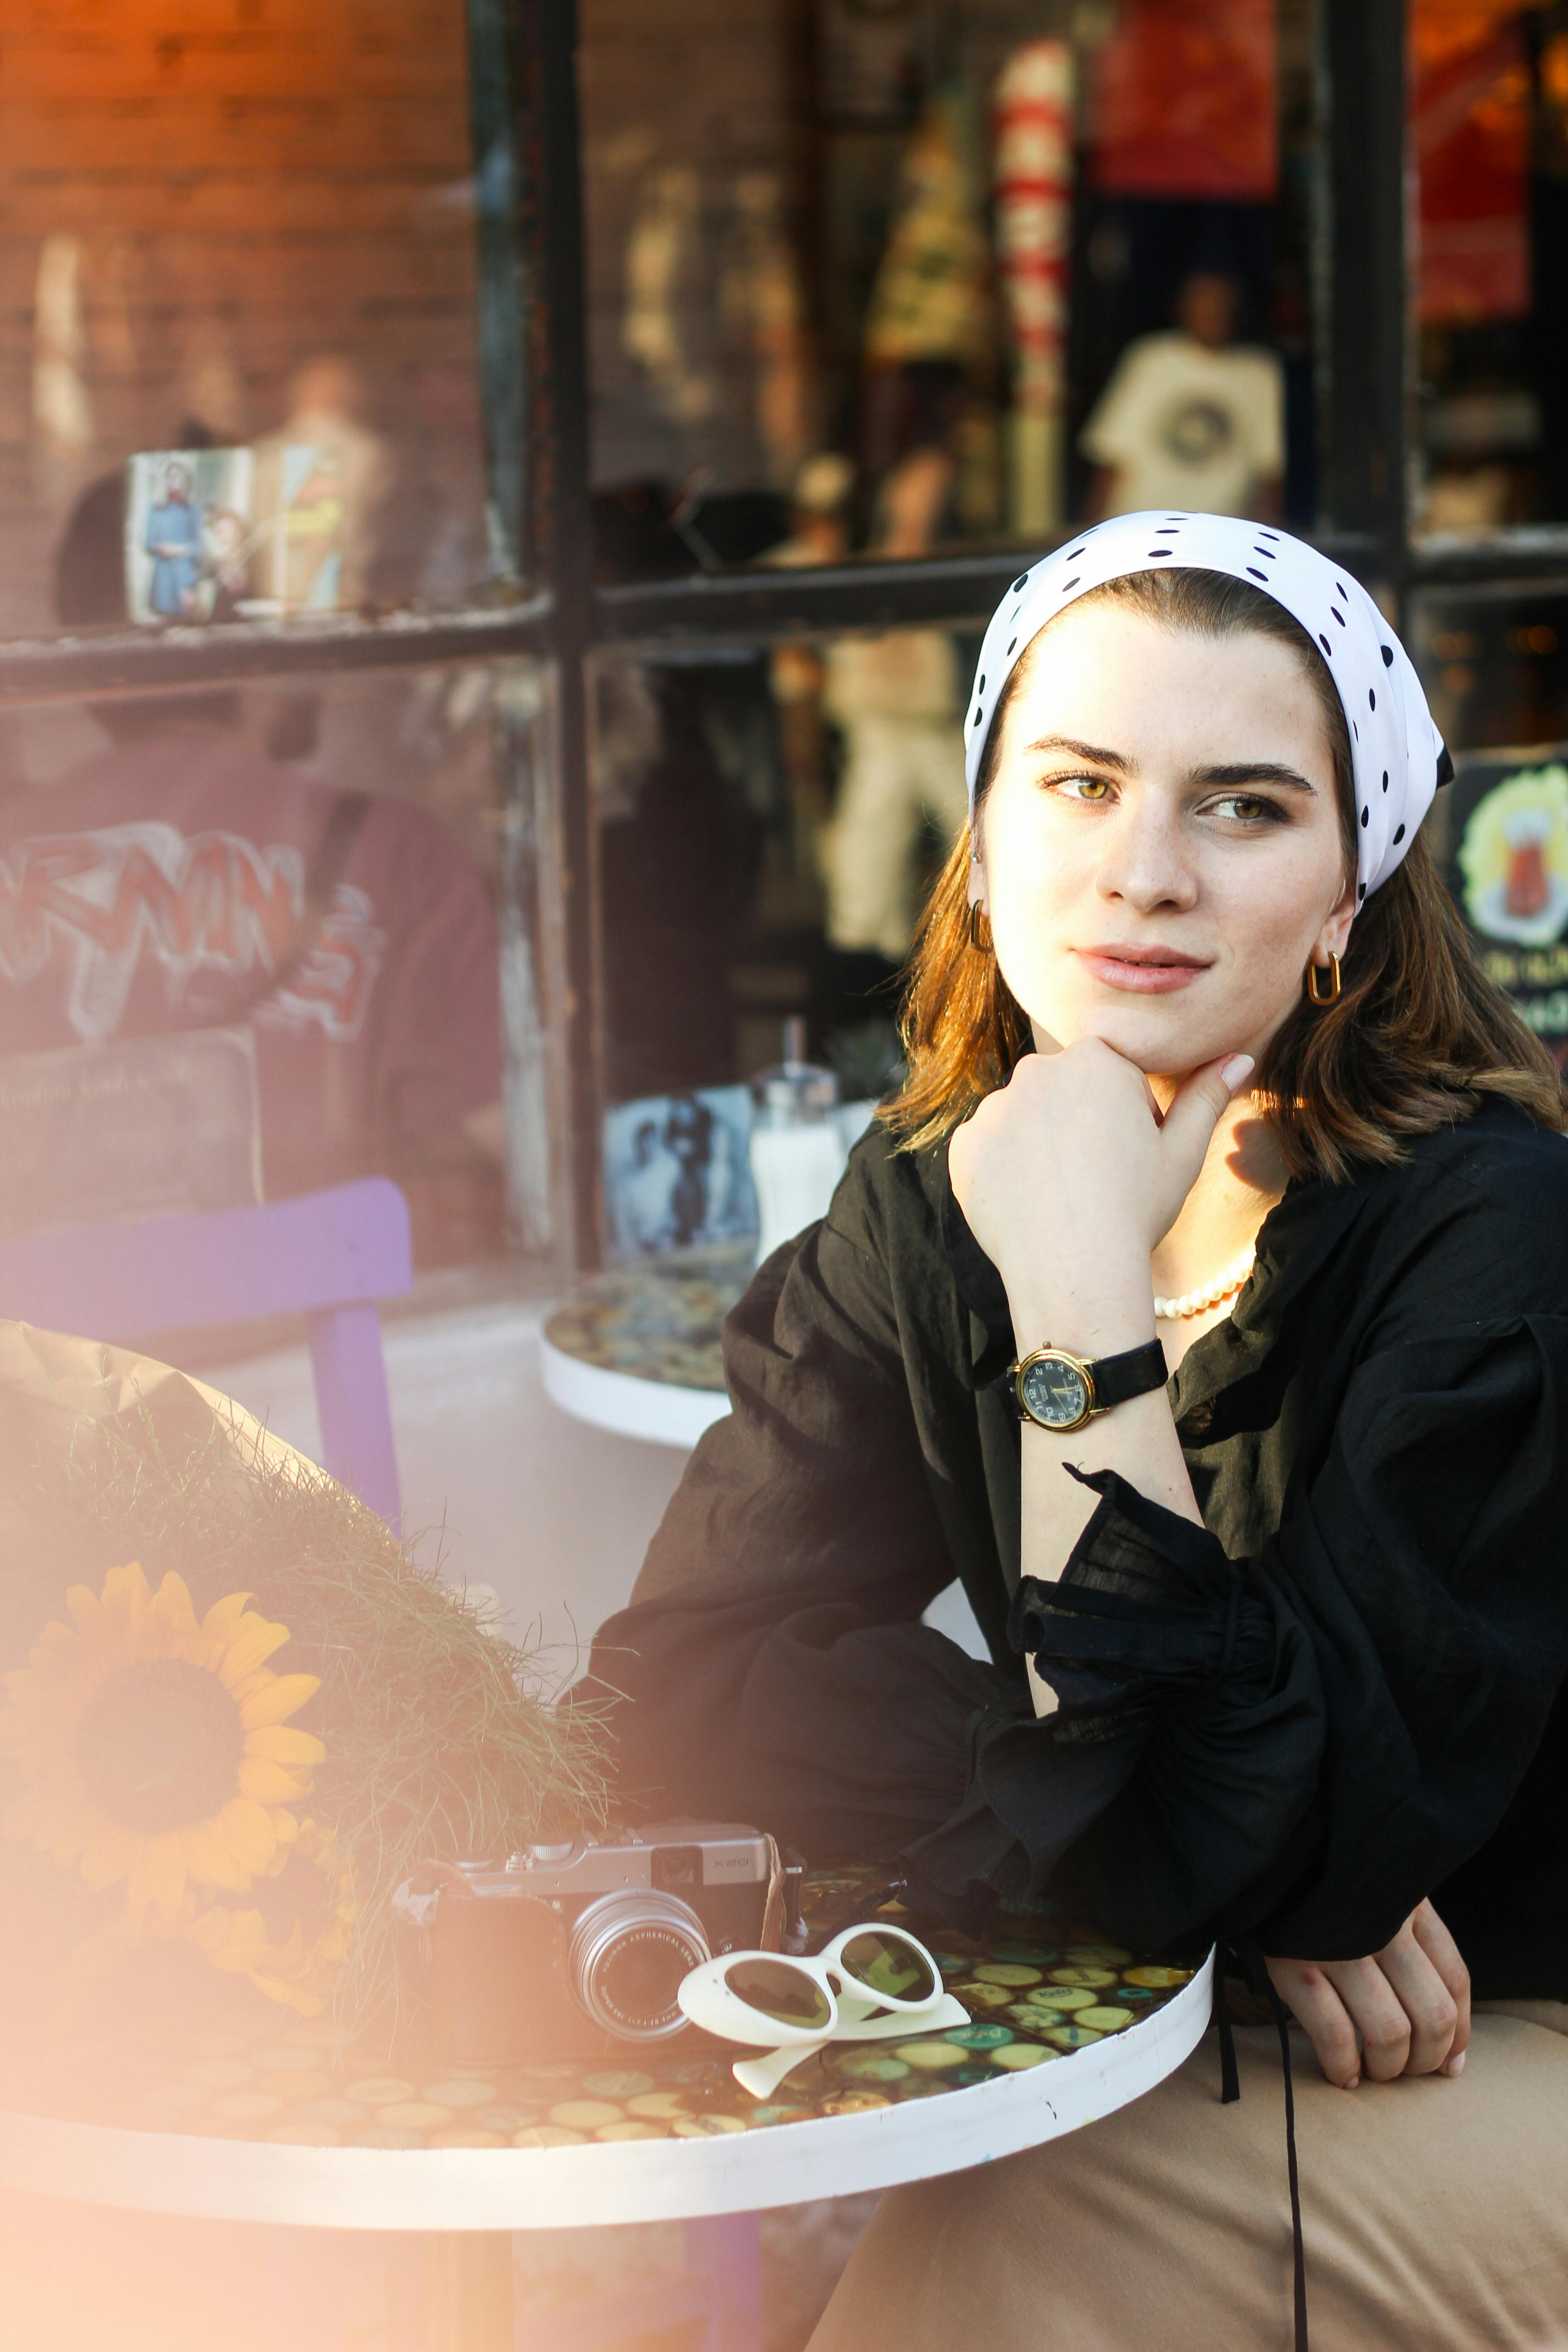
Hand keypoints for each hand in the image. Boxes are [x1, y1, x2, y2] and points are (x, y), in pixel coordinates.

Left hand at [946, 1039, 1253, 1340]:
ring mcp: (994, 1108)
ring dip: (1042, 1144)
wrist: (1074, 1268)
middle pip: (1066, 1090)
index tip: (1130, 1155)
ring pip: (1026, 1118)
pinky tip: (1030, 1202)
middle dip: (1082, 1121)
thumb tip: (1239, 1057)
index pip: (1113, 1072)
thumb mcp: (1182, 1152)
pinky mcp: (964, 1145)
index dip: (1128, 1115)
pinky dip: (1006, 1170)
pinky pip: (990, 1148)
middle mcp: (1036, 1070)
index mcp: (1094, 1058)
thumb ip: (1206, 1096)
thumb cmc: (1135, 1208)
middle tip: (1099, 1177)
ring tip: (1063, 1194)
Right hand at [1266, 1900, 1470, 2086]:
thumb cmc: (1331, 1896)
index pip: (1456, 1981)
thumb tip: (1454, 2057)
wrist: (1262, 1861)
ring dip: (1388, 2069)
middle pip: (1432, 2015)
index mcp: (1409, 1906)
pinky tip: (1343, 2075)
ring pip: (1389, 2034)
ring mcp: (1338, 1946)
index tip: (1449, 2064)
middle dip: (1426, 2059)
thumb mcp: (1383, 1905)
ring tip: (1375, 2072)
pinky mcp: (1294, 1964)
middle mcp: (1381, 1925)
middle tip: (1408, 2070)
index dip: (1459, 2034)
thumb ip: (1419, 1961)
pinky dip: (1344, 2068)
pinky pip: (1335, 2036)